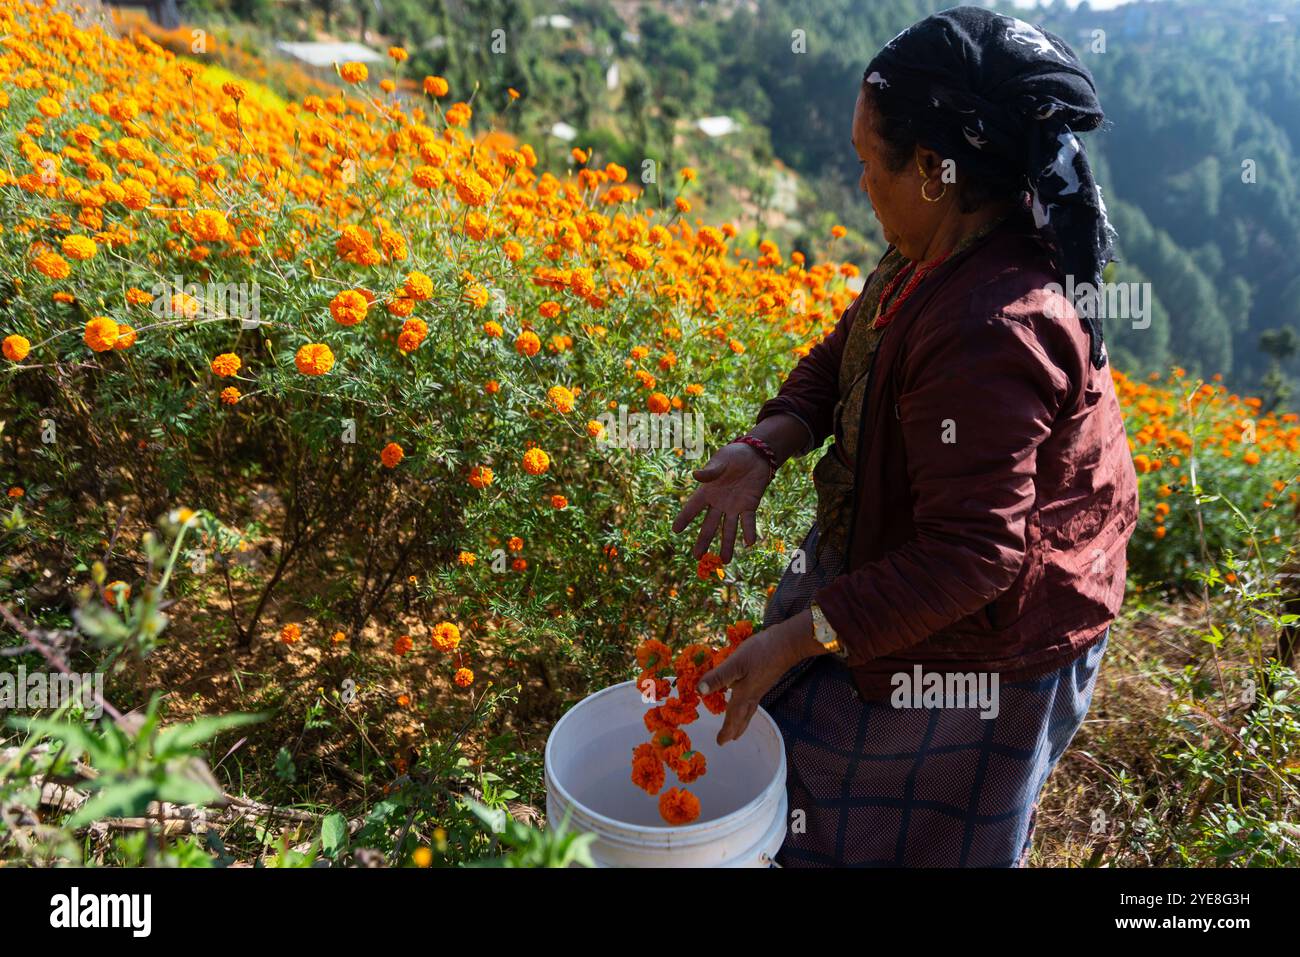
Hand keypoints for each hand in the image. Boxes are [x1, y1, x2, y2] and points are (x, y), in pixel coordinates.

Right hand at [671, 442, 772, 562]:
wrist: (755, 455)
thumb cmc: (733, 456)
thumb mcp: (721, 461)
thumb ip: (710, 471)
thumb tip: (695, 475)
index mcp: (707, 492)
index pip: (693, 507)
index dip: (684, 518)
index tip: (676, 530)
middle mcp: (719, 503)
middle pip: (710, 525)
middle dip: (703, 540)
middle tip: (697, 556)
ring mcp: (734, 507)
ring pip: (729, 529)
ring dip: (728, 544)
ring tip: (725, 560)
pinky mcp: (749, 506)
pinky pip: (748, 521)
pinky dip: (749, 531)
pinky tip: (750, 543)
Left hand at [697, 611, 813, 744]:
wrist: (787, 644)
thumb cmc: (761, 652)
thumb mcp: (735, 663)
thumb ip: (718, 677)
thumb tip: (699, 690)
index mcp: (744, 694)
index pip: (733, 717)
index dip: (726, 730)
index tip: (720, 743)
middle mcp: (753, 695)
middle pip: (744, 718)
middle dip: (735, 729)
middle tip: (728, 740)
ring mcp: (760, 688)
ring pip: (750, 710)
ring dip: (742, 721)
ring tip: (738, 728)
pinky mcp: (764, 679)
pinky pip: (753, 701)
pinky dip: (747, 707)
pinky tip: (747, 699)